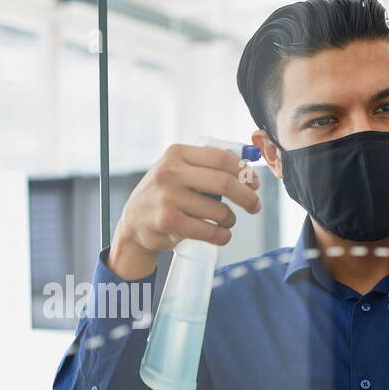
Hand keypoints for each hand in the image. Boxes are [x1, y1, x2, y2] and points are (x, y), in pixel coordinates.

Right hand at [107, 144, 261, 279]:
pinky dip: (222, 236)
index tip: (254, 184)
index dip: (244, 172)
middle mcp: (170, 172)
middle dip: (246, 196)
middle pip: (223, 182)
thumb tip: (249, 176)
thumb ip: (207, 168)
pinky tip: (221, 235)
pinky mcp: (168, 221)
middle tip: (254, 206)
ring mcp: (167, 197)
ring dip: (230, 220)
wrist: (134, 222)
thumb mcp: (178, 172)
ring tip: (227, 222)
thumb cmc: (165, 196)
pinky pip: (208, 231)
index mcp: (176, 154)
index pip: (221, 158)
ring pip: (218, 211)